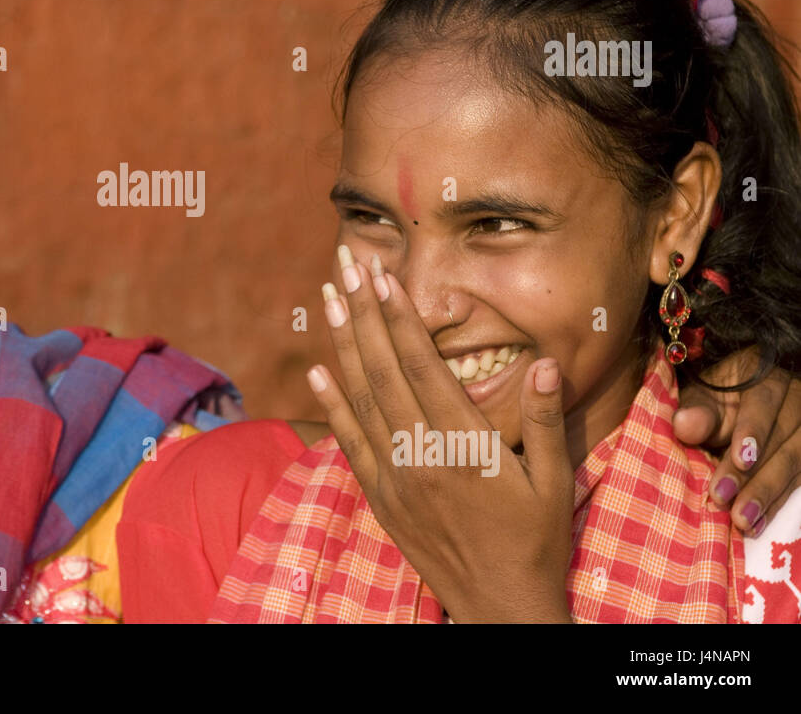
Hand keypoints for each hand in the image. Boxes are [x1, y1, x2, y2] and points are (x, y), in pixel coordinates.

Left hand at [306, 246, 574, 622]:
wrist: (501, 607)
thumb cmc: (535, 542)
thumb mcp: (555, 482)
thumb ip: (548, 422)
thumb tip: (544, 364)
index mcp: (465, 445)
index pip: (423, 366)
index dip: (400, 318)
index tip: (382, 278)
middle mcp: (422, 454)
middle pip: (384, 369)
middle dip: (362, 312)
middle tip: (346, 265)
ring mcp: (395, 476)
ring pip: (361, 397)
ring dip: (342, 343)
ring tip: (325, 298)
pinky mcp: (381, 497)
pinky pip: (349, 442)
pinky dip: (331, 403)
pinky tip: (317, 370)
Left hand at [673, 346, 800, 537]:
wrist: (737, 402)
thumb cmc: (716, 399)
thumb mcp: (702, 398)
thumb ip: (696, 412)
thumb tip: (684, 425)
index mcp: (766, 377)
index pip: (765, 402)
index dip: (754, 431)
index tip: (739, 460)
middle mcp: (797, 400)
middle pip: (783, 439)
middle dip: (756, 475)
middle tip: (728, 502)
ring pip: (796, 463)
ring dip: (768, 495)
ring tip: (743, 521)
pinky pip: (799, 480)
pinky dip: (776, 504)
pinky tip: (759, 524)